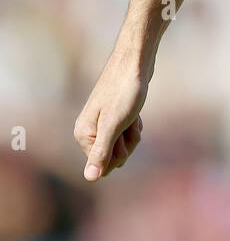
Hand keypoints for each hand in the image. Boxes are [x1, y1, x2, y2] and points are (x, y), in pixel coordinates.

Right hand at [74, 52, 149, 179]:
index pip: (104, 166)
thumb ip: (101, 153)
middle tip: (129, 120)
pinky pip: (127, 133)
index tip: (122, 131)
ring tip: (132, 113)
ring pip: (123, 146)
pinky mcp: (113, 117)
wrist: (135, 62)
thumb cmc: (125, 91)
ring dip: (132, 132)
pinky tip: (135, 111)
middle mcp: (89, 131)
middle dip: (128, 143)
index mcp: (83, 135)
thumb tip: (89, 179)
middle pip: (114, 158)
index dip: (119, 152)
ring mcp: (101, 124)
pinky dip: (134, 124)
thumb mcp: (114, 125)